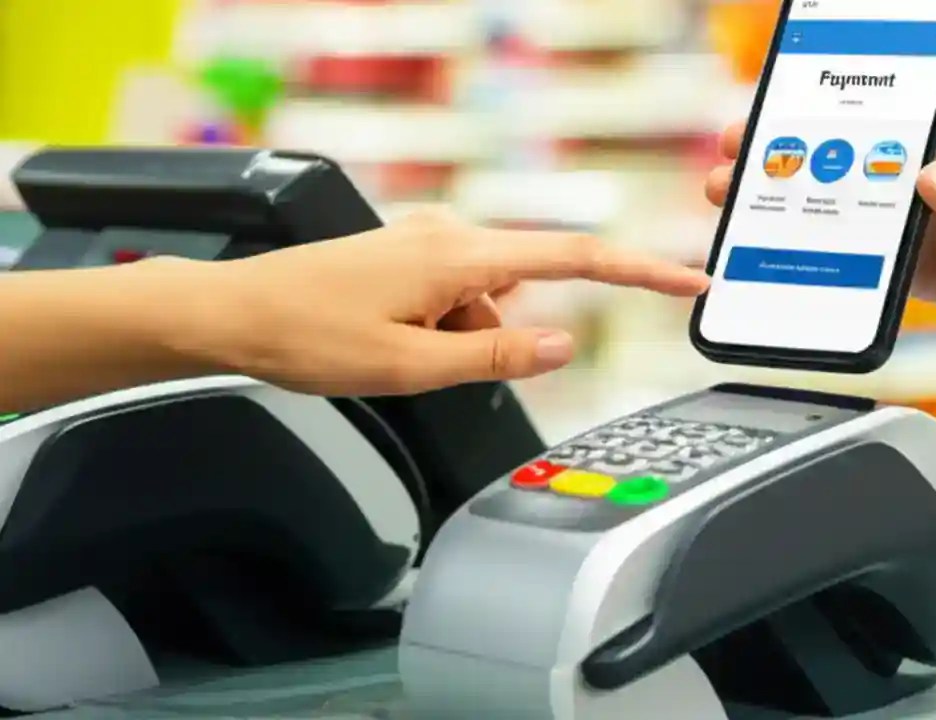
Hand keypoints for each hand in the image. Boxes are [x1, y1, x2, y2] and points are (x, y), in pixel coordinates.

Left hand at [178, 207, 709, 394]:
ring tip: (390, 353)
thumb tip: (563, 343)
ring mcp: (427, 243)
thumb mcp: (411, 366)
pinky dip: (441, 331)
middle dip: (495, 340)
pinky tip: (389, 341)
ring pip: (485, 306)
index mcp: (458, 254)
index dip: (641, 272)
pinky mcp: (411, 256)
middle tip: (426, 364)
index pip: (576, 258)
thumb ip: (497, 356)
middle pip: (521, 294)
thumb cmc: (307, 334)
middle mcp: (448, 235)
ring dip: (460, 341)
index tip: (688, 280)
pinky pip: (457, 301)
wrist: (233, 314)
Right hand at [705, 109, 935, 326]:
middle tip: (730, 170)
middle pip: (827, 160)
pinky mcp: (899, 267)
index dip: (807, 113)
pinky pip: (847, 261)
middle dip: (773, 163)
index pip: (861, 113)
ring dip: (780, 212)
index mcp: (933, 133)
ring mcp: (899, 221)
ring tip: (737, 216)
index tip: (764, 119)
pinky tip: (775, 265)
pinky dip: (811, 262)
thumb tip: (929, 186)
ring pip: (827, 210)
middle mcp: (906, 171)